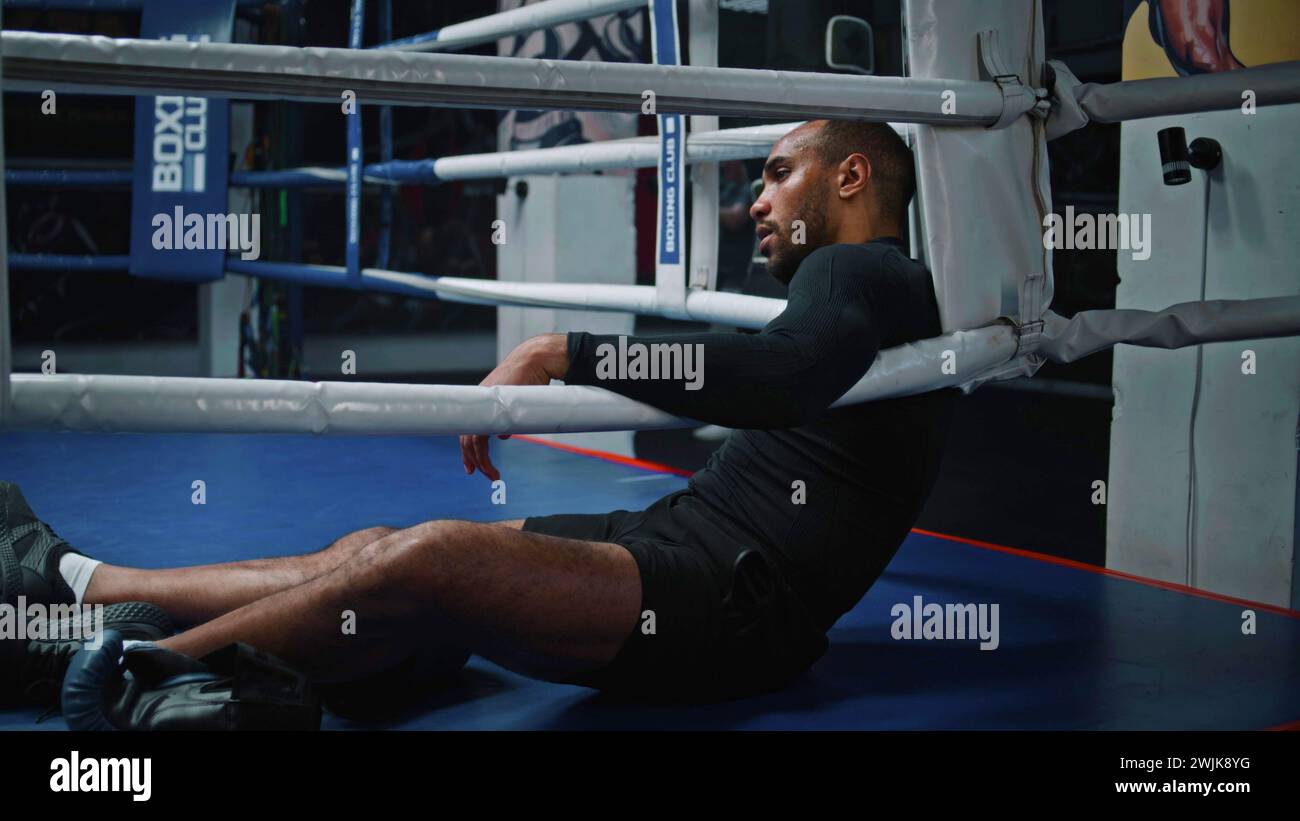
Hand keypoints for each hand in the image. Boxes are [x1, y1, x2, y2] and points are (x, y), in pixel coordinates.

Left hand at [459, 334, 568, 481]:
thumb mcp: (517, 404)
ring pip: (472, 439)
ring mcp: (484, 405)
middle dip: (471, 458)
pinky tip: (489, 463)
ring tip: (491, 474)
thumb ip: (508, 420)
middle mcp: (479, 402)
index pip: (468, 427)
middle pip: (466, 436)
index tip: (470, 465)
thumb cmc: (531, 378)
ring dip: (480, 460)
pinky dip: (483, 453)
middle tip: (476, 473)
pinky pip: (480, 436)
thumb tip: (502, 437)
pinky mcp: (491, 408)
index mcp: (483, 401)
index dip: (467, 447)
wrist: (536, 361)